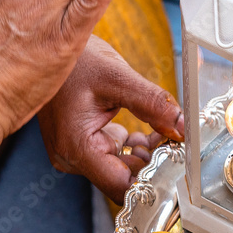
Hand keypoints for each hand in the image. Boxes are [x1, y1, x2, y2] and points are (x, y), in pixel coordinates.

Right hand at [38, 36, 183, 202]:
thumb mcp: (118, 77)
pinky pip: (117, 154)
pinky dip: (136, 145)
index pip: (121, 187)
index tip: (178, 169)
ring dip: (148, 153)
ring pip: (123, 167)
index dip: (152, 184)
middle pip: (124, 179)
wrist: (50, 45)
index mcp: (76, 147)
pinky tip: (151, 129)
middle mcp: (72, 157)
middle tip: (179, 143)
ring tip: (166, 131)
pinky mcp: (83, 144)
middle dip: (154, 164)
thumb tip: (183, 127)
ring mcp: (76, 152)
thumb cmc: (75, 59)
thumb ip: (153, 104)